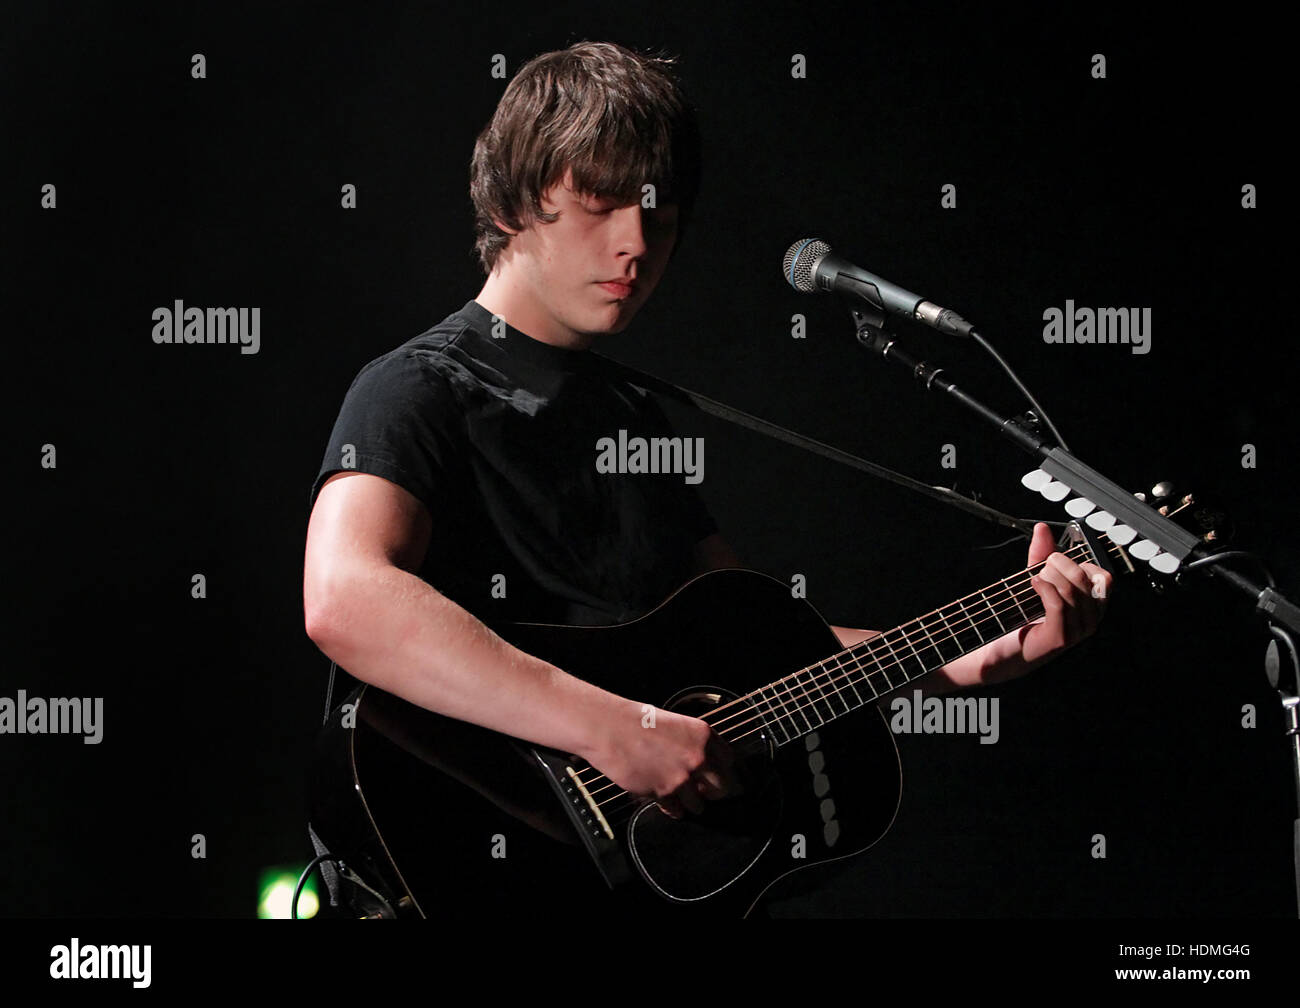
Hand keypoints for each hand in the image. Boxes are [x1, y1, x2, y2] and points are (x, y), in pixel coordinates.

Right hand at [582, 703, 739, 819]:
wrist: (609, 729)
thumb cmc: (637, 722)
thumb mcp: (675, 723)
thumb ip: (693, 743)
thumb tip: (704, 761)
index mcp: (703, 735)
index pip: (730, 761)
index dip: (723, 770)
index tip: (717, 776)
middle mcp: (698, 756)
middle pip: (722, 787)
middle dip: (713, 792)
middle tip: (703, 792)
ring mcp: (682, 776)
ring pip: (699, 804)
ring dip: (690, 803)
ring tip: (679, 796)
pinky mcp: (664, 792)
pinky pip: (677, 810)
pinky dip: (672, 809)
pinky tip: (665, 801)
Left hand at [928, 522, 1112, 690]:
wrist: (994, 651)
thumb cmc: (1017, 619)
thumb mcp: (1034, 581)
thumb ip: (1041, 555)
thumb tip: (1043, 528)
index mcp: (1089, 607)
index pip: (1105, 579)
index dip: (1083, 563)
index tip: (1057, 560)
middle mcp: (1089, 621)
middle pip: (1092, 580)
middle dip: (1065, 566)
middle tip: (1044, 567)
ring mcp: (1076, 633)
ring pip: (1075, 591)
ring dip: (1052, 577)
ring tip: (1035, 578)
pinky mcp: (1058, 639)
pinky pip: (1060, 605)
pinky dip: (1045, 588)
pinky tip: (1033, 583)